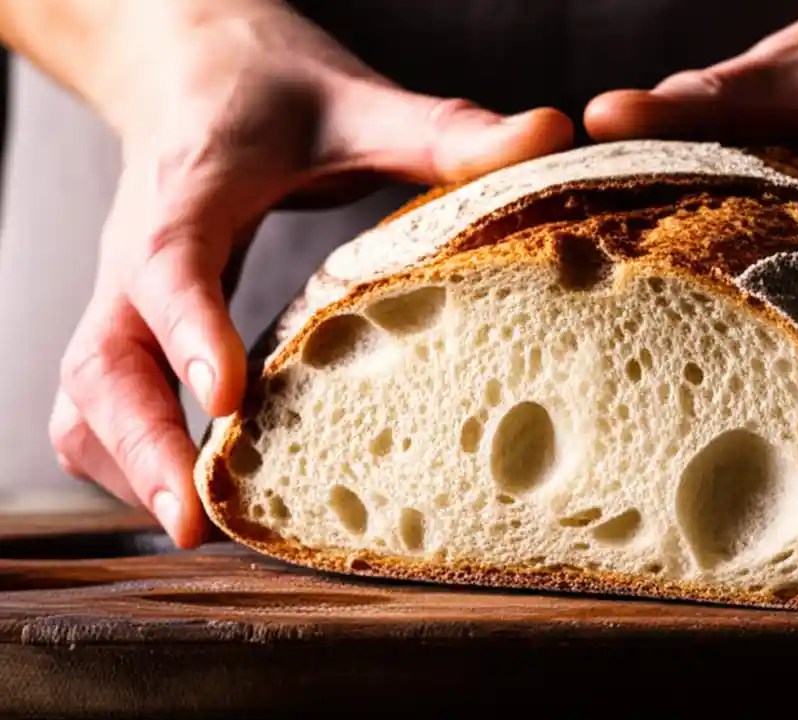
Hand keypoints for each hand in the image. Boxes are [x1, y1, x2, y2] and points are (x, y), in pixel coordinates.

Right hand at [47, 0, 573, 546]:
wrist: (189, 73)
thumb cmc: (272, 95)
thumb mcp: (359, 104)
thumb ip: (444, 130)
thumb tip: (551, 133)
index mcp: (196, 188)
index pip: (172, 259)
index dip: (189, 326)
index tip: (225, 398)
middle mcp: (139, 250)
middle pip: (102, 357)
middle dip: (141, 442)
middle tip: (196, 522)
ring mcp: (123, 294)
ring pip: (85, 393)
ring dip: (129, 464)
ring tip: (198, 530)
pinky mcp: (127, 323)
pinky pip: (98, 402)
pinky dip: (129, 457)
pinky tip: (194, 494)